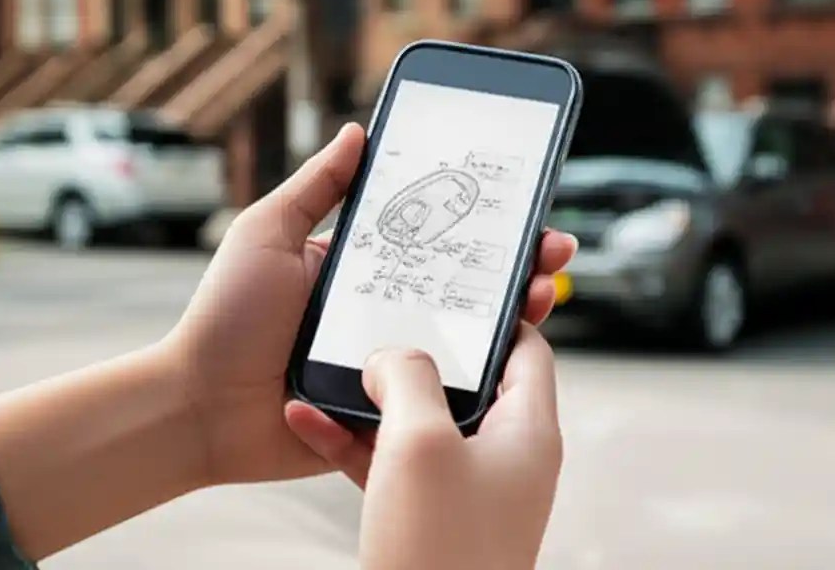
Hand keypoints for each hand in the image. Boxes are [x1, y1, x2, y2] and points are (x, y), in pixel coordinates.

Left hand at [163, 123, 576, 485]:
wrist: (197, 409)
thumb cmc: (225, 318)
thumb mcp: (266, 234)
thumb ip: (315, 188)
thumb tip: (359, 130)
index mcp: (364, 269)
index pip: (437, 239)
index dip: (483, 223)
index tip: (524, 205)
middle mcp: (386, 312)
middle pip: (468, 287)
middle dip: (519, 267)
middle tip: (553, 251)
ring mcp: (394, 363)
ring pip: (471, 340)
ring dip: (516, 317)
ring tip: (540, 296)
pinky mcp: (392, 410)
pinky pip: (446, 394)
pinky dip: (486, 377)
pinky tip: (515, 356)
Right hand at [288, 324, 562, 569]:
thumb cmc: (439, 551)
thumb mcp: (422, 443)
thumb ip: (410, 378)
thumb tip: (394, 356)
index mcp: (528, 432)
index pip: (526, 350)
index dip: (490, 316)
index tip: (447, 291)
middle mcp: (504, 459)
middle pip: (466, 382)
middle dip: (416, 353)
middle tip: (380, 319)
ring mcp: (466, 492)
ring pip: (420, 423)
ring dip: (372, 397)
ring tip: (331, 366)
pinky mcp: (427, 520)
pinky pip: (391, 465)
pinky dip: (353, 442)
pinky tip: (306, 421)